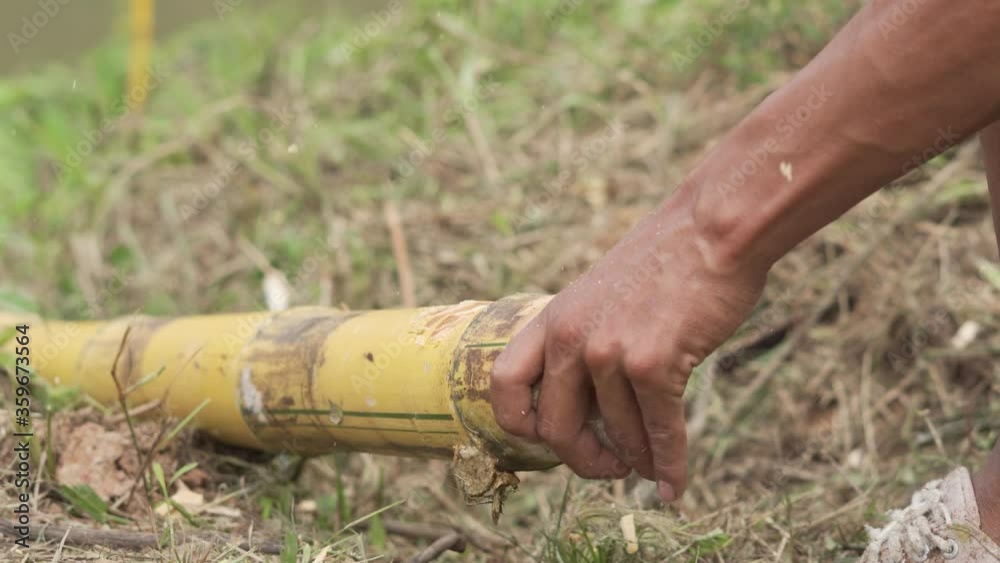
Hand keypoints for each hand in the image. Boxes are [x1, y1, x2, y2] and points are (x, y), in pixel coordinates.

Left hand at [491, 191, 766, 500]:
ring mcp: (609, 352)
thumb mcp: (601, 294)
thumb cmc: (665, 261)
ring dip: (637, 461)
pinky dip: (669, 464)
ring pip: (617, 434)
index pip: (505, 384)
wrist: (711, 229)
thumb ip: (587, 340)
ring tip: (651, 468)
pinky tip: (674, 484)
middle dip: (582, 460)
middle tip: (610, 466)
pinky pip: (659, 431)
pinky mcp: (654, 363)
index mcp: (552, 319)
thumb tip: (594, 405)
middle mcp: (570, 338)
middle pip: (555, 428)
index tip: (547, 439)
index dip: (519, 424)